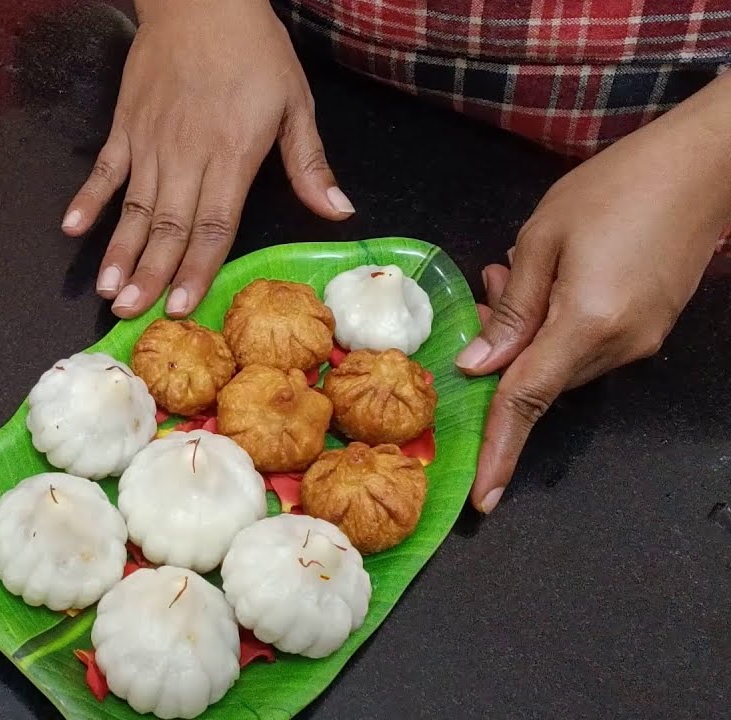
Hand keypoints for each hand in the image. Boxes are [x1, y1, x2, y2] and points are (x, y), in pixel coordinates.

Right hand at [62, 0, 353, 318]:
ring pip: (134, 208)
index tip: (182, 307)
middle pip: (168, 227)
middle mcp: (187, 156)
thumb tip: (338, 212)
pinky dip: (88, 199)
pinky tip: (72, 229)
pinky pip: (104, 169)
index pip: (214, 226)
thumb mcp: (295, 102)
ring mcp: (150, 142)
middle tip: (133, 316)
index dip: (197, 269)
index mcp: (232, 155)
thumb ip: (309, 163)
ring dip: (120, 252)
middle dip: (152, 276)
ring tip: (108, 291)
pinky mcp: (125, 126)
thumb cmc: (254, 49)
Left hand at [458, 74, 730, 512]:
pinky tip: (548, 277)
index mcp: (587, 326)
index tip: (482, 498)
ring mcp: (641, 340)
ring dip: (526, 332)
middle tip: (489, 288)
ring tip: (513, 273)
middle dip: (500, 352)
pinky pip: (585, 344)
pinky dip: (554, 323)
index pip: (528, 402)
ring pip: (559, 362)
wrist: (704, 165)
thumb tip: (479, 368)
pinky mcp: (651, 327)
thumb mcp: (543, 239)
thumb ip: (512, 311)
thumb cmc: (617, 187)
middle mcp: (619, 347)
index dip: (499, 450)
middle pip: (538, 379)